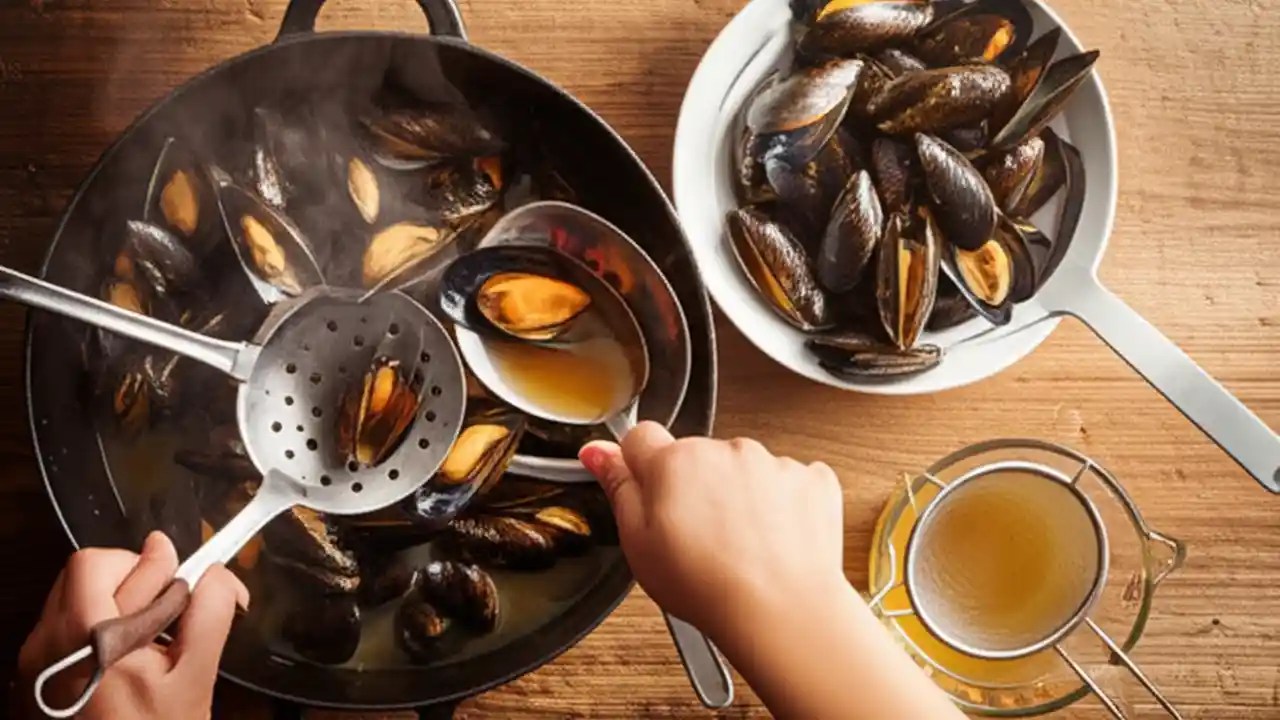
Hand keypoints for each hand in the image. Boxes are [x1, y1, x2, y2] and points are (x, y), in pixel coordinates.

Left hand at [16, 531, 249, 719]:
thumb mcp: (195, 676)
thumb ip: (207, 613)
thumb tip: (212, 569)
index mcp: (82, 640)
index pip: (97, 564)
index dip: (143, 564)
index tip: (179, 582)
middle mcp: (45, 645)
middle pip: (87, 576)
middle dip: (137, 584)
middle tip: (172, 618)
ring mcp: (34, 662)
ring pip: (77, 598)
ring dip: (120, 605)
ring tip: (152, 643)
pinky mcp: (36, 675)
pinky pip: (69, 626)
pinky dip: (103, 628)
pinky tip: (130, 660)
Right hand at [579, 422, 845, 638]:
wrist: (782, 611)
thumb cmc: (707, 586)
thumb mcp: (639, 544)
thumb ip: (618, 487)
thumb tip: (597, 451)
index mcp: (675, 461)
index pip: (642, 438)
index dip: (641, 466)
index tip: (649, 492)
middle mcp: (725, 450)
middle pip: (697, 456)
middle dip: (694, 486)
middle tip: (697, 538)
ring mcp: (772, 462)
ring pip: (743, 469)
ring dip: (739, 495)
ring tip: (740, 547)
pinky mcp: (812, 479)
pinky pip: (787, 482)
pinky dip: (781, 506)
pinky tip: (773, 541)